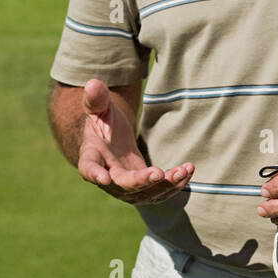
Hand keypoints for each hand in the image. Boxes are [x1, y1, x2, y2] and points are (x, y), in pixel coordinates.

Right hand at [77, 78, 193, 203]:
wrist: (111, 138)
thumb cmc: (103, 121)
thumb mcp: (99, 108)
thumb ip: (96, 99)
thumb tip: (93, 84)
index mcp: (91, 157)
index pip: (89, 168)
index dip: (95, 174)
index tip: (104, 178)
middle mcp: (108, 178)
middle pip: (123, 185)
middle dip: (141, 181)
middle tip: (158, 173)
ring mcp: (127, 187)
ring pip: (145, 193)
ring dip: (165, 185)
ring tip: (183, 170)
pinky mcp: (144, 188)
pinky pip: (159, 191)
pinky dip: (175, 184)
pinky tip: (188, 170)